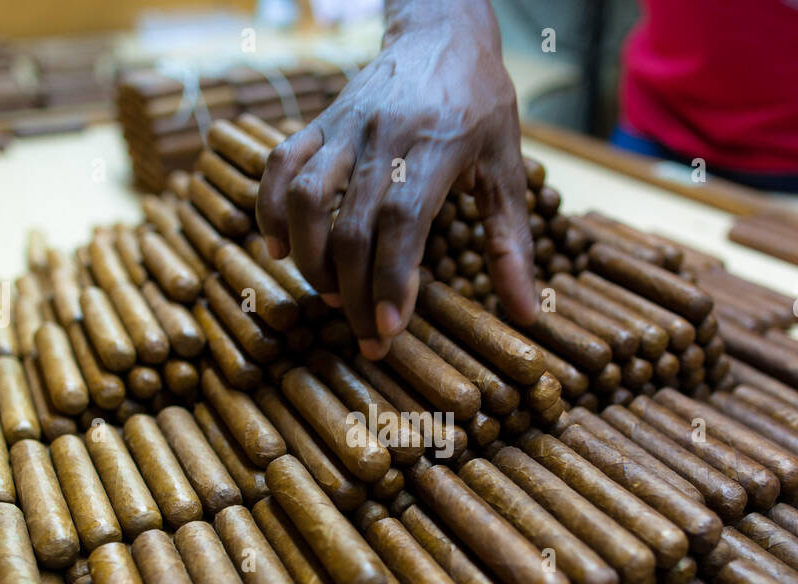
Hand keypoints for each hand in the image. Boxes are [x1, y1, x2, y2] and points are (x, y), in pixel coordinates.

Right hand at [255, 0, 535, 357]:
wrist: (442, 32)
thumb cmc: (481, 105)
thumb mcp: (507, 168)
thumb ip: (510, 243)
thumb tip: (525, 313)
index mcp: (438, 146)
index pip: (402, 221)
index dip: (390, 279)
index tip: (388, 326)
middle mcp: (385, 136)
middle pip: (353, 226)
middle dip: (354, 292)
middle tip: (367, 337)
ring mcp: (345, 127)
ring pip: (308, 198)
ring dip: (310, 258)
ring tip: (330, 295)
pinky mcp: (319, 122)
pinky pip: (281, 166)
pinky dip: (272, 210)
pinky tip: (280, 249)